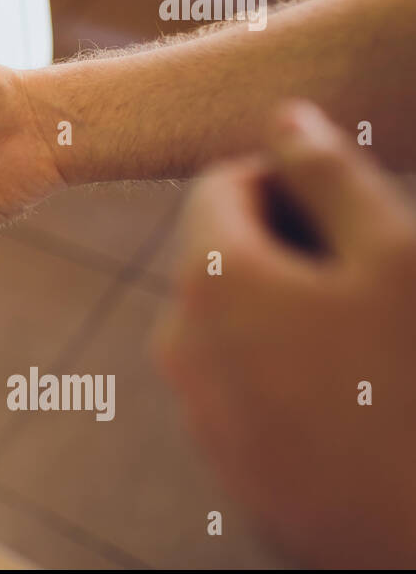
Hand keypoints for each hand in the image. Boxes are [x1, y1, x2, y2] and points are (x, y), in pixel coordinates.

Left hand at [152, 100, 415, 566]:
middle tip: (364, 262)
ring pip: (229, 320)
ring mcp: (196, 407)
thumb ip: (328, 173)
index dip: (282, 175)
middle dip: (286, 240)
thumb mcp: (396, 255)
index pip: (219, 185)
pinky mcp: (224, 458)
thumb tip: (284, 115)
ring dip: (285, 304)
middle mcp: (179, 341)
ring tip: (364, 330)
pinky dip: (281, 364)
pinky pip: (240, 382)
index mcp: (211, 279)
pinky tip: (351, 388)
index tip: (339, 195)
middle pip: (219, 253)